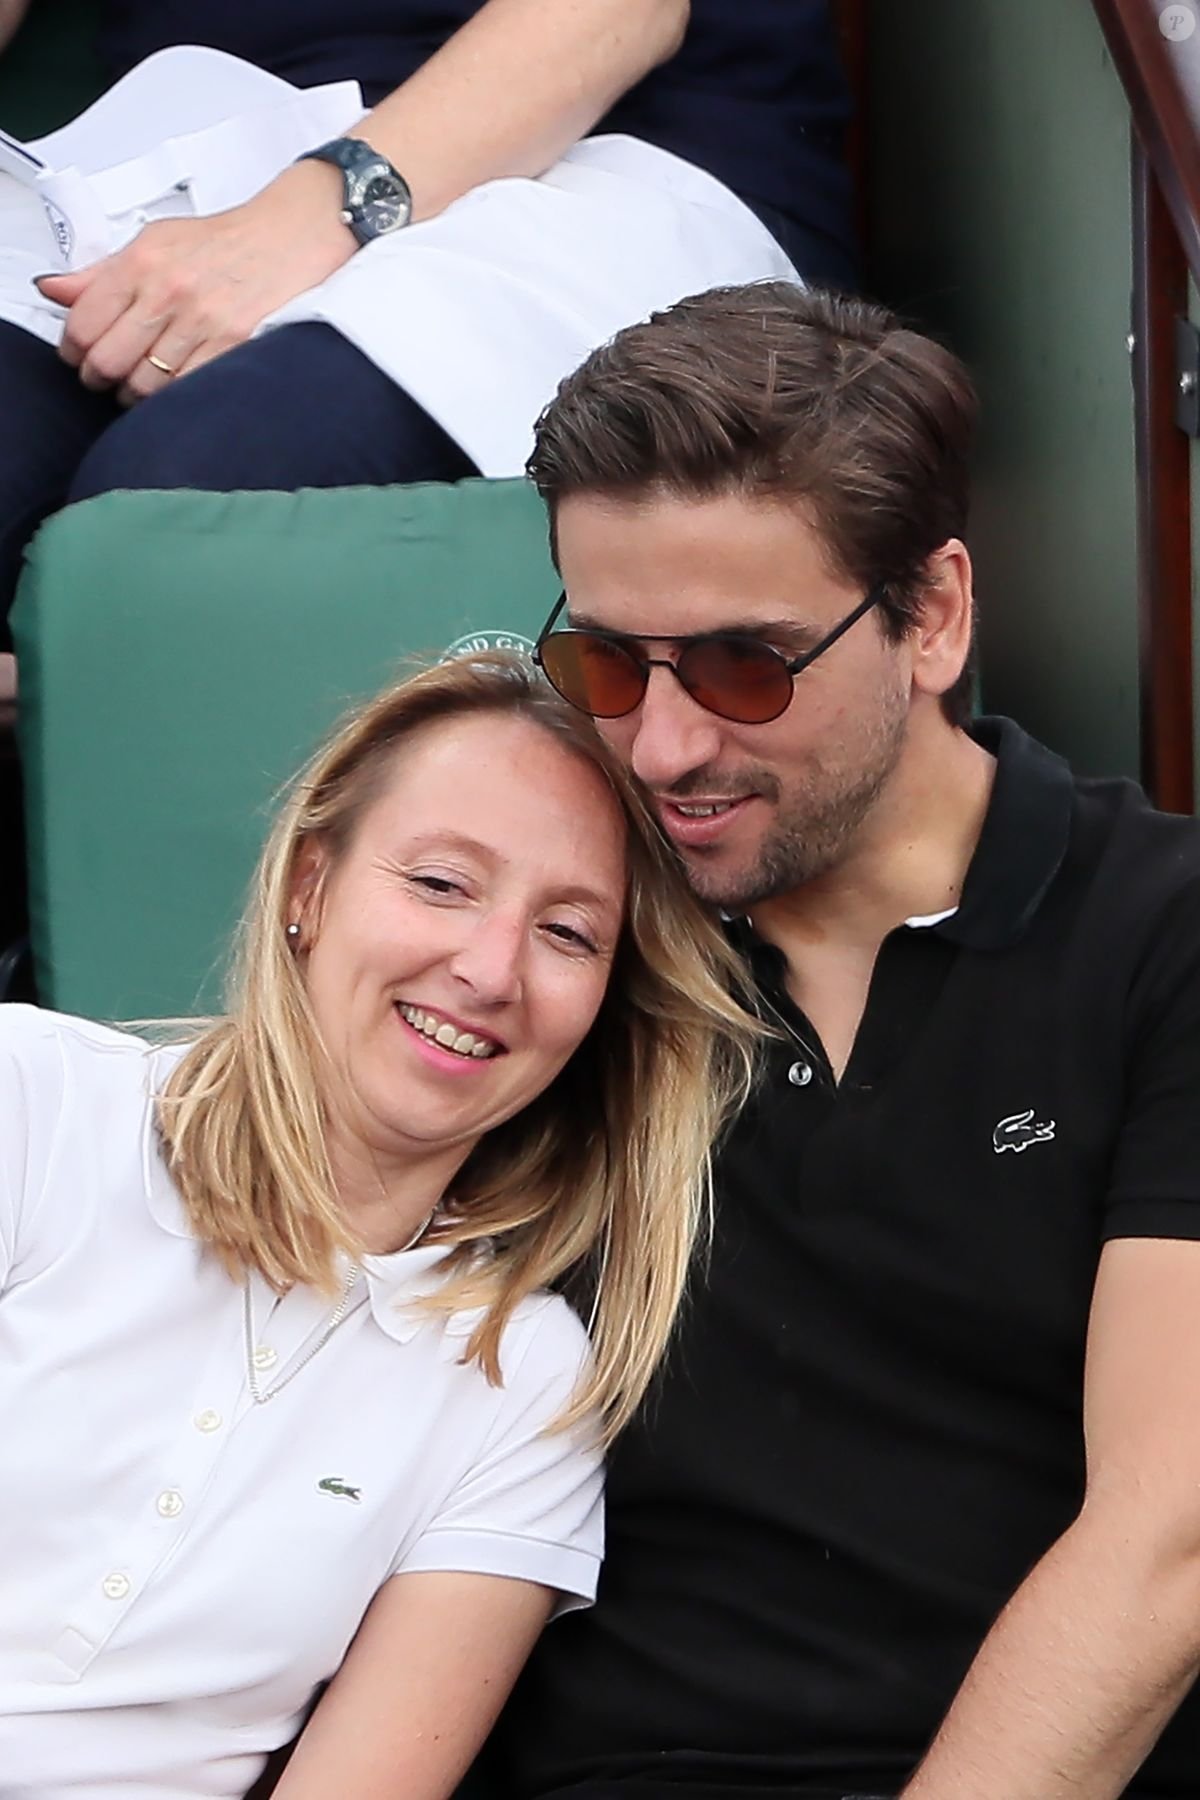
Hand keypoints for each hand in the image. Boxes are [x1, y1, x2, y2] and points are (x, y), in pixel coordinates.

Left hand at [34, 160, 356, 404]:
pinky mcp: (232, 347)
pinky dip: (171, 398)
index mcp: (142, 263)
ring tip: (142, 382)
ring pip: (144, 384)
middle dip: (101, 377)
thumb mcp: (155, 242)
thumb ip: (103, 273)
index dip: (75, 350)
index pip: (84, 322)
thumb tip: (55, 290)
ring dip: (135, 393)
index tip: (81, 354)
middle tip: (108, 376)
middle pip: (108, 361)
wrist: (288, 241)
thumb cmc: (223, 243)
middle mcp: (168, 292)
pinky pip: (184, 390)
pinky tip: (173, 387)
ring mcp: (201, 323)